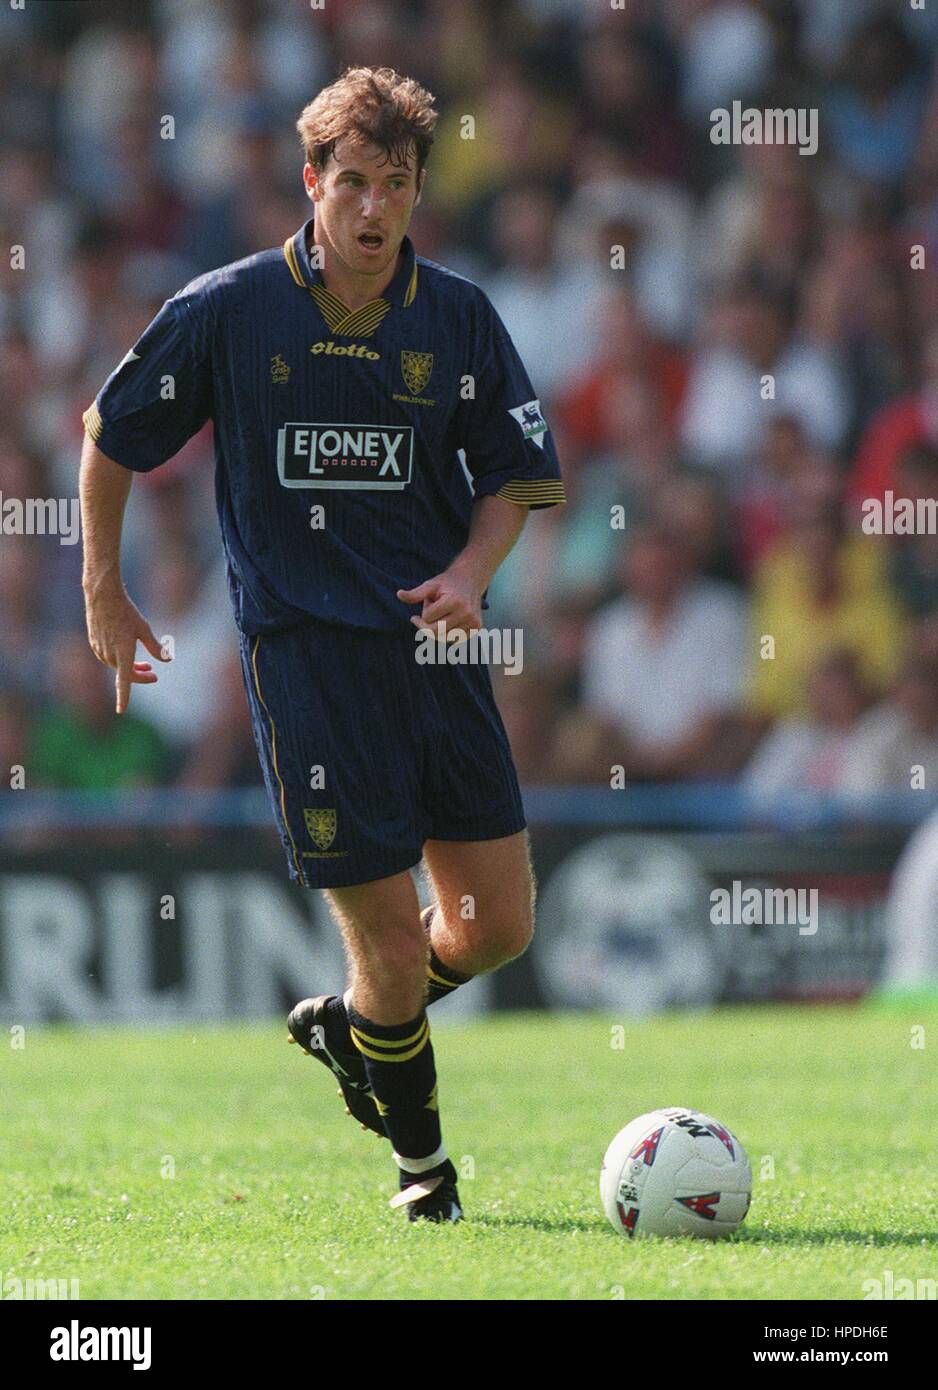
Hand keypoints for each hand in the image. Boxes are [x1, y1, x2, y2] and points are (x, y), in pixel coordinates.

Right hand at [82, 576, 168, 713]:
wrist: (102, 596)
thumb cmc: (126, 611)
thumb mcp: (144, 628)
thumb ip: (155, 647)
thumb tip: (167, 660)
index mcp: (123, 652)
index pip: (123, 682)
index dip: (123, 698)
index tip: (121, 711)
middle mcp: (109, 654)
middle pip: (125, 674)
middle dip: (140, 676)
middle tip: (154, 676)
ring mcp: (99, 649)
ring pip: (116, 666)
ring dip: (130, 669)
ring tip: (144, 665)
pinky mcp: (94, 643)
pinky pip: (108, 658)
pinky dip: (119, 660)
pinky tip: (127, 651)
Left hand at [397, 564, 482, 642]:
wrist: (470, 580)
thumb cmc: (447, 583)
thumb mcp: (430, 585)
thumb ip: (415, 593)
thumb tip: (398, 594)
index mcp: (455, 601)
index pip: (427, 618)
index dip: (424, 610)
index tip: (429, 601)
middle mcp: (466, 613)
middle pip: (435, 632)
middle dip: (427, 624)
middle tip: (428, 614)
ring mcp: (473, 622)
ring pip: (444, 638)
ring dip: (438, 629)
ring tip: (442, 614)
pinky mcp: (477, 628)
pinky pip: (454, 640)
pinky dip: (448, 634)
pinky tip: (450, 621)